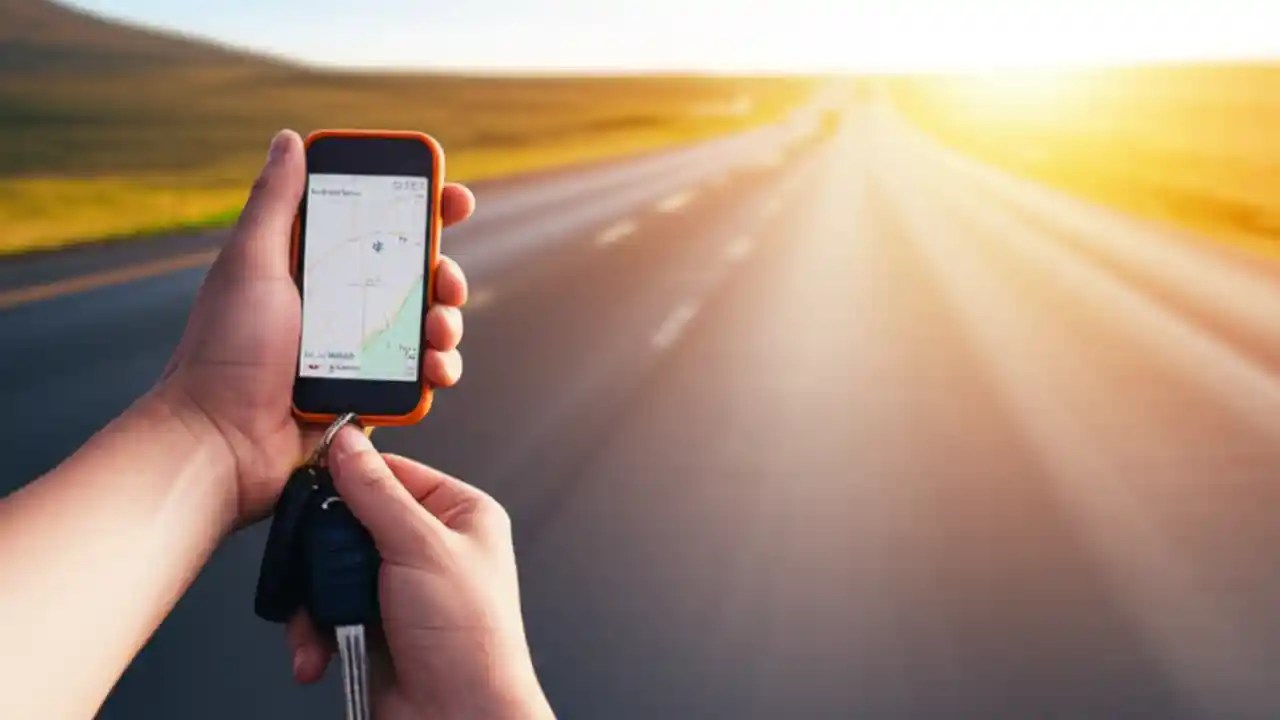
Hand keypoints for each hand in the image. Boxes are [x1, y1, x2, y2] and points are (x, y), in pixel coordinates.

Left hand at [156, 130, 474, 525]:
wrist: (221, 443)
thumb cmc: (224, 353)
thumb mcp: (250, 264)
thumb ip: (275, 203)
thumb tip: (289, 141)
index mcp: (314, 268)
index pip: (377, 226)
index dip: (421, 209)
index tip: (453, 198)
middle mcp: (340, 305)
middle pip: (416, 275)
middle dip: (445, 272)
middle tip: (445, 280)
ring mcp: (360, 351)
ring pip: (427, 324)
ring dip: (447, 322)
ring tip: (437, 330)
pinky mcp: (372, 394)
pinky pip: (421, 375)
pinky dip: (438, 368)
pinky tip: (434, 369)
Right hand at [287, 428, 553, 718]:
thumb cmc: (469, 640)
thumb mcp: (421, 549)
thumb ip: (376, 494)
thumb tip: (347, 443)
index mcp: (459, 513)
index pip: (391, 472)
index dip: (349, 476)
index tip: (311, 482)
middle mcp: (430, 545)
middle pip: (350, 520)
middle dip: (326, 553)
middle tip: (323, 569)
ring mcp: (399, 586)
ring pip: (331, 566)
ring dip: (317, 599)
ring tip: (326, 621)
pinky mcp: (372, 622)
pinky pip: (326, 607)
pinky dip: (315, 630)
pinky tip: (320, 652)